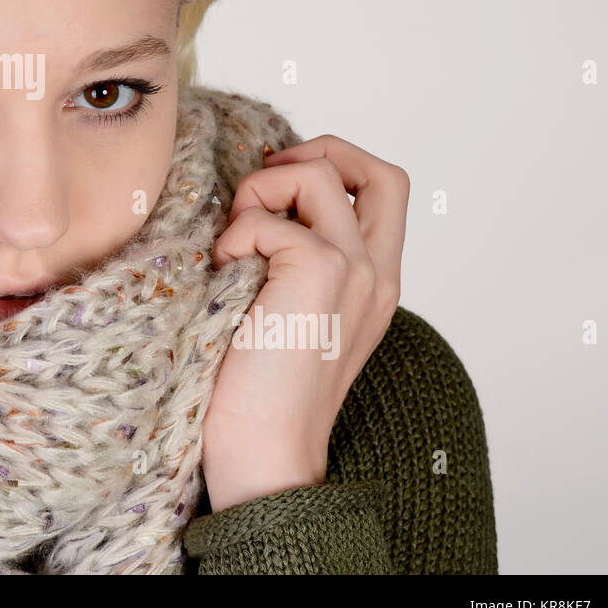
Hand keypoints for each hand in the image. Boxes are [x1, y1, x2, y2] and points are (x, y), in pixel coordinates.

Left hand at [200, 136, 407, 511]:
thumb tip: (256, 201)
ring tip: (235, 245)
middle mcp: (377, 273)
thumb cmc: (259, 393)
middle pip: (378, 170)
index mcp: (375, 282)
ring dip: (261, 193)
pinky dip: (235, 234)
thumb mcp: (288, 313)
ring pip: (317, 173)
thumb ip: (293, 260)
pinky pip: (269, 217)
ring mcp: (354, 271)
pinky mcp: (320, 272)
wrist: (265, 455)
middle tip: (264, 193)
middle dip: (316, 153)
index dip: (333, 166)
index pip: (384, 189)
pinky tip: (223, 276)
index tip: (277, 192)